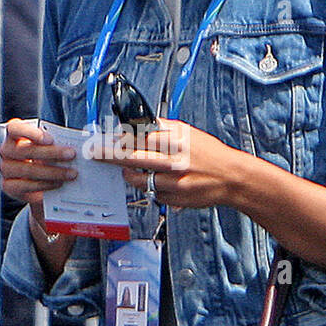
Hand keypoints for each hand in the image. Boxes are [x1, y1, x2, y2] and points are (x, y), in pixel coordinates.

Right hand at [0, 117, 77, 208]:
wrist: (35, 181)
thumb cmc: (44, 156)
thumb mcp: (49, 146)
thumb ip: (56, 142)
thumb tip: (78, 144)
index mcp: (14, 135)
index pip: (14, 129)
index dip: (31, 133)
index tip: (50, 139)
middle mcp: (6, 150)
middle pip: (25, 150)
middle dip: (51, 153)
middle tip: (71, 155)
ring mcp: (6, 169)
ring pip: (28, 170)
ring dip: (52, 172)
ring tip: (71, 173)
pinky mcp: (9, 186)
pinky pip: (26, 186)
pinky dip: (45, 185)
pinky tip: (59, 183)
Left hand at [111, 118, 239, 208]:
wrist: (232, 178)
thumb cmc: (209, 153)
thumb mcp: (189, 134)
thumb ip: (164, 129)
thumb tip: (137, 127)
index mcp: (177, 140)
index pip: (140, 137)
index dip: (121, 139)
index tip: (107, 139)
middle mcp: (174, 161)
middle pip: (132, 157)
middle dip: (109, 155)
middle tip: (93, 153)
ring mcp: (173, 182)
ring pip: (138, 179)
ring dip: (129, 175)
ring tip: (129, 171)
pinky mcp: (175, 198)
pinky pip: (153, 193)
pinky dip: (152, 187)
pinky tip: (162, 182)